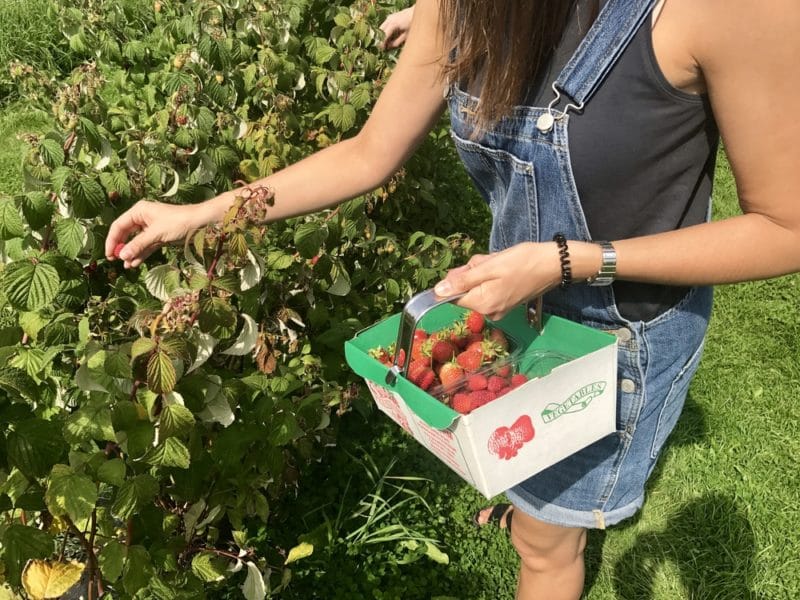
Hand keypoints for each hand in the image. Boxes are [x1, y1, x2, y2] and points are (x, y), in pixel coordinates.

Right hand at [104, 199, 218, 268]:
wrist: (201, 223)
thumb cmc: (178, 222)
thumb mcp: (156, 234)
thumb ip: (138, 245)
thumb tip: (122, 256)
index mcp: (139, 211)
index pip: (119, 226)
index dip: (112, 240)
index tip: (109, 255)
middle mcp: (143, 218)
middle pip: (126, 234)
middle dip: (121, 248)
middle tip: (115, 261)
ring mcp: (151, 228)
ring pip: (136, 242)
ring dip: (131, 253)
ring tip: (126, 266)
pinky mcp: (159, 236)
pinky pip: (146, 246)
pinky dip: (141, 254)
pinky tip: (135, 263)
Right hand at [379, 7, 414, 49]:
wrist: (417, 13)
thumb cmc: (413, 24)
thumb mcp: (406, 35)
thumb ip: (397, 42)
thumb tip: (389, 46)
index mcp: (393, 24)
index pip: (384, 35)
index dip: (382, 42)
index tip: (381, 49)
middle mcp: (389, 19)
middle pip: (380, 30)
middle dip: (380, 39)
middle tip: (382, 47)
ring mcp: (389, 17)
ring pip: (381, 28)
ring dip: (381, 35)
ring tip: (384, 43)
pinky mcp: (390, 17)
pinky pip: (384, 25)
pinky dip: (384, 31)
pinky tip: (388, 37)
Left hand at [432, 242, 561, 320]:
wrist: (554, 264)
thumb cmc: (522, 262)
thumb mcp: (489, 267)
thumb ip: (462, 280)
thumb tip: (436, 292)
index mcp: (482, 304)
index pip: (452, 295)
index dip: (457, 278)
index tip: (472, 266)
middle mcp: (488, 312)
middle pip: (465, 290)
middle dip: (472, 272)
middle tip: (489, 261)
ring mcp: (498, 309)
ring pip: (477, 287)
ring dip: (483, 271)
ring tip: (500, 262)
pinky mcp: (505, 303)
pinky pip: (489, 288)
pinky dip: (492, 276)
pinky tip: (504, 267)